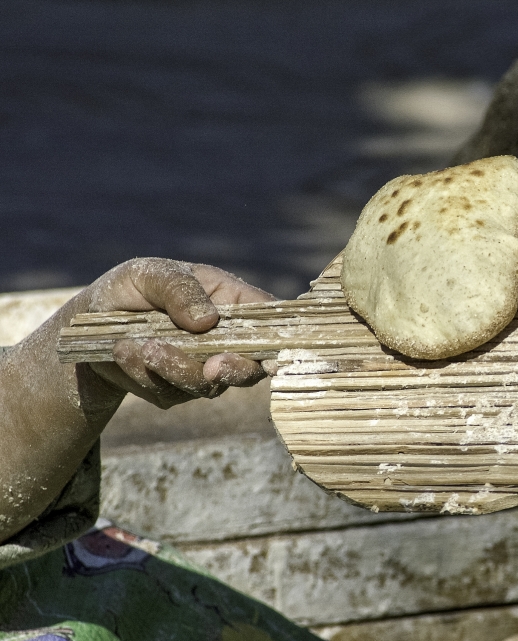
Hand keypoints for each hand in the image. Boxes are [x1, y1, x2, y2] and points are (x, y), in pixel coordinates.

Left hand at [82, 258, 274, 408]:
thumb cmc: (133, 287)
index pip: (271, 323)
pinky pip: (170, 393)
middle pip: (251, 366)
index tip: (271, 358)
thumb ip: (180, 289)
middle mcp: (229, 341)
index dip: (278, 340)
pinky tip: (122, 352)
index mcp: (235, 304)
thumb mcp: (151, 274)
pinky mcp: (177, 391)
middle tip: (210, 368)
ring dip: (175, 368)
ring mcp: (205, 369)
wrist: (89, 325)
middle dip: (233, 370)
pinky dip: (145, 374)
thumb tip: (209, 320)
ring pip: (207, 384)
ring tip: (139, 346)